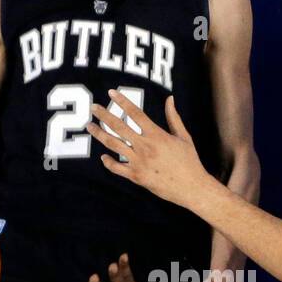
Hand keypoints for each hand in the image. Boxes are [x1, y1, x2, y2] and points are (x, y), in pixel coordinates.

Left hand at [87, 92, 209, 203]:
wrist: (191, 187)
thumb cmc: (189, 161)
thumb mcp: (184, 137)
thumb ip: (174, 117)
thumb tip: (170, 99)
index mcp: (156, 135)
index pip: (135, 113)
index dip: (122, 102)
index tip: (111, 93)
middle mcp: (145, 147)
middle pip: (119, 126)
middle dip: (104, 115)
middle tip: (93, 107)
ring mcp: (138, 162)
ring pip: (113, 145)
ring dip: (100, 134)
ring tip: (90, 126)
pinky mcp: (136, 177)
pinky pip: (116, 168)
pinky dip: (108, 162)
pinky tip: (103, 156)